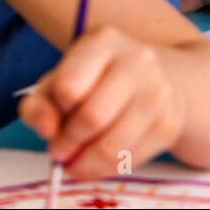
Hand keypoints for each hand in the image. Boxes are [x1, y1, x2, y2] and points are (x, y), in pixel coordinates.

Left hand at [18, 27, 185, 179]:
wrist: (161, 77)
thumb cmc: (98, 81)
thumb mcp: (59, 81)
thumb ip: (38, 106)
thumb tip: (48, 131)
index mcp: (103, 41)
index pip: (69, 86)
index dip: (55, 112)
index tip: (54, 122)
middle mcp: (137, 59)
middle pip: (92, 117)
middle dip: (68, 143)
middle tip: (61, 151)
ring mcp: (158, 91)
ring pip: (113, 146)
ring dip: (86, 162)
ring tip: (78, 159)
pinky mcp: (170, 122)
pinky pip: (131, 159)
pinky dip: (108, 168)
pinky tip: (103, 158)